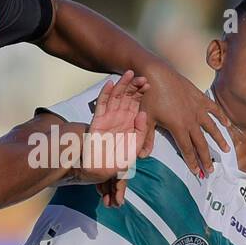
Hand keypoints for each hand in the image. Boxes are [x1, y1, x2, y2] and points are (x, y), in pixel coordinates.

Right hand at [74, 70, 147, 188]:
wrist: (100, 169)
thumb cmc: (118, 160)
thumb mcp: (135, 146)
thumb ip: (140, 131)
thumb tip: (141, 113)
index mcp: (130, 122)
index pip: (136, 103)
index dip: (141, 93)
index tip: (147, 84)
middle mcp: (119, 117)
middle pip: (126, 97)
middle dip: (134, 86)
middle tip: (141, 77)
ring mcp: (108, 117)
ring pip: (115, 97)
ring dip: (122, 85)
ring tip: (129, 74)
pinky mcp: (97, 120)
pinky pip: (101, 104)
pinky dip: (105, 93)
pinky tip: (110, 83)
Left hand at [136, 63, 229, 177]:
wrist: (156, 73)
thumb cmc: (149, 96)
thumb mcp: (146, 118)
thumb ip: (146, 138)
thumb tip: (142, 156)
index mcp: (178, 127)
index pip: (187, 149)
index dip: (193, 162)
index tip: (198, 173)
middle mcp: (191, 120)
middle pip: (201, 143)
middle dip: (206, 158)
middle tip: (211, 170)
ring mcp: (197, 108)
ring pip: (211, 128)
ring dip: (219, 140)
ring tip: (226, 150)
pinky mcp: (199, 97)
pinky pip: (214, 109)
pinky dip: (221, 117)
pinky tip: (227, 124)